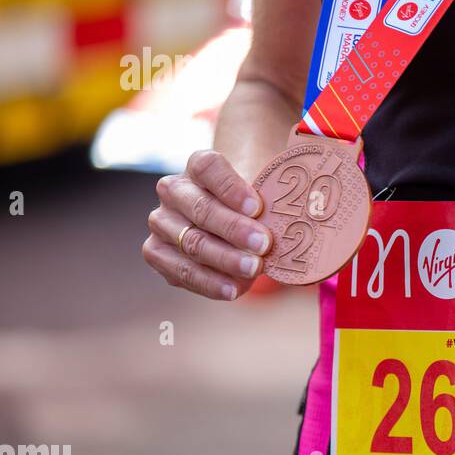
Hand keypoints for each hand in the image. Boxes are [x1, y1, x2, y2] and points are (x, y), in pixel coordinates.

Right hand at [142, 150, 273, 299]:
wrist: (232, 220)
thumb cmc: (253, 204)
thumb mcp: (264, 193)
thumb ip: (275, 199)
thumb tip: (297, 219)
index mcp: (199, 166)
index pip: (208, 168)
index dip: (231, 187)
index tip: (258, 207)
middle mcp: (173, 190)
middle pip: (200, 208)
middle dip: (234, 229)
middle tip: (264, 244)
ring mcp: (162, 222)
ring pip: (191, 242)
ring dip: (225, 258)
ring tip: (254, 269)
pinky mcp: (157, 253)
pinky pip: (180, 271)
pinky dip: (209, 282)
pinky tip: (233, 288)